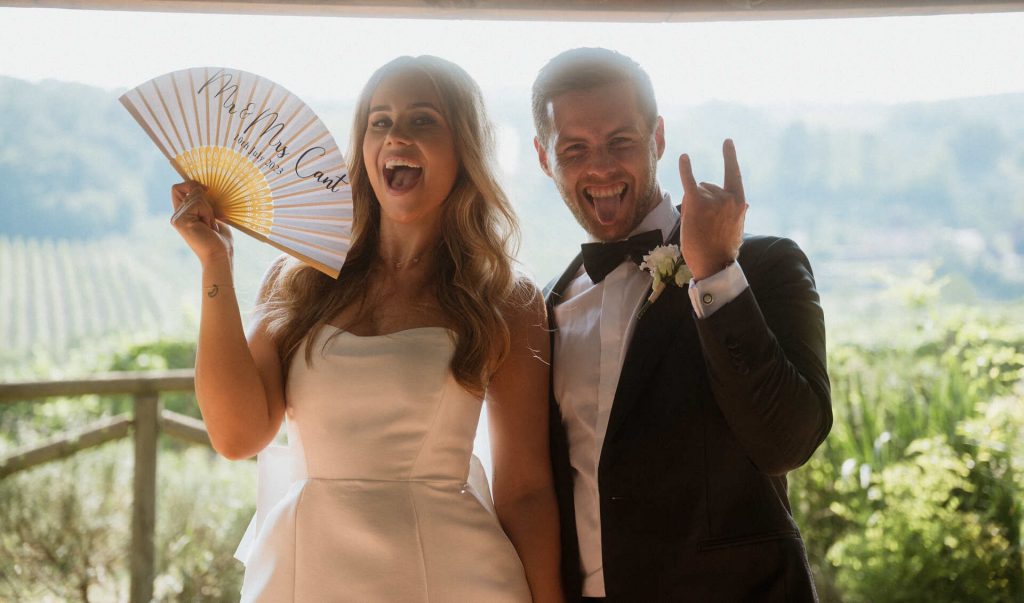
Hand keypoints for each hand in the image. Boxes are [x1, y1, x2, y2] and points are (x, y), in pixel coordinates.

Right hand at [170, 181, 232, 265]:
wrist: (220, 255)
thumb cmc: (220, 239)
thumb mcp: (211, 216)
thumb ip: (204, 203)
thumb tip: (202, 187)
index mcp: (182, 214)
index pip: (177, 189)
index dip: (191, 185)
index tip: (206, 190)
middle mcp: (176, 215)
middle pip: (187, 188)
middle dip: (205, 199)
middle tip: (211, 217)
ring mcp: (177, 218)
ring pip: (195, 195)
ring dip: (208, 208)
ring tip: (210, 225)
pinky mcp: (182, 220)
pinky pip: (197, 203)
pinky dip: (207, 212)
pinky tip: (208, 226)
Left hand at [678, 139, 747, 280]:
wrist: (713, 264)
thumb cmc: (722, 250)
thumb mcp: (736, 229)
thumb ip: (737, 213)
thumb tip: (745, 205)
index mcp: (739, 202)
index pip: (734, 175)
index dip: (729, 157)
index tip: (727, 142)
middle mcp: (728, 197)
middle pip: (707, 188)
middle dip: (702, 202)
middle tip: (704, 227)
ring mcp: (713, 200)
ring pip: (696, 193)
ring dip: (692, 207)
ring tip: (698, 227)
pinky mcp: (697, 204)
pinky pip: (690, 182)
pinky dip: (686, 169)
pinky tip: (684, 157)